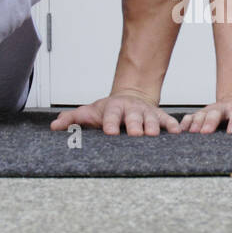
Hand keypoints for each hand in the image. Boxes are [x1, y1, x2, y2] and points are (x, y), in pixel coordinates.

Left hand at [50, 91, 181, 135]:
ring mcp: (146, 113)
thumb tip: (54, 126)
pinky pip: (168, 121)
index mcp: (113, 109)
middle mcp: (130, 110)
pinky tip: (177, 132)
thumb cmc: (108, 110)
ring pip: (151, 120)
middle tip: (135, 134)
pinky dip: (173, 126)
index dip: (110, 123)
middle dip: (134, 126)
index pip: (110, 116)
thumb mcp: (89, 112)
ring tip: (153, 135)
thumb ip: (72, 119)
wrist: (130, 97)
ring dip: (153, 127)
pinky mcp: (159, 116)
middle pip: (133, 118)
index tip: (110, 132)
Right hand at [179, 96, 231, 133]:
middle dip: (209, 122)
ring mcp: (210, 112)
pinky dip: (184, 124)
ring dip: (195, 124)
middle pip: (214, 113)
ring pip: (200, 116)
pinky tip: (180, 132)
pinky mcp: (201, 116)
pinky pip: (190, 119)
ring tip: (191, 133)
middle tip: (206, 132)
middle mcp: (222, 109)